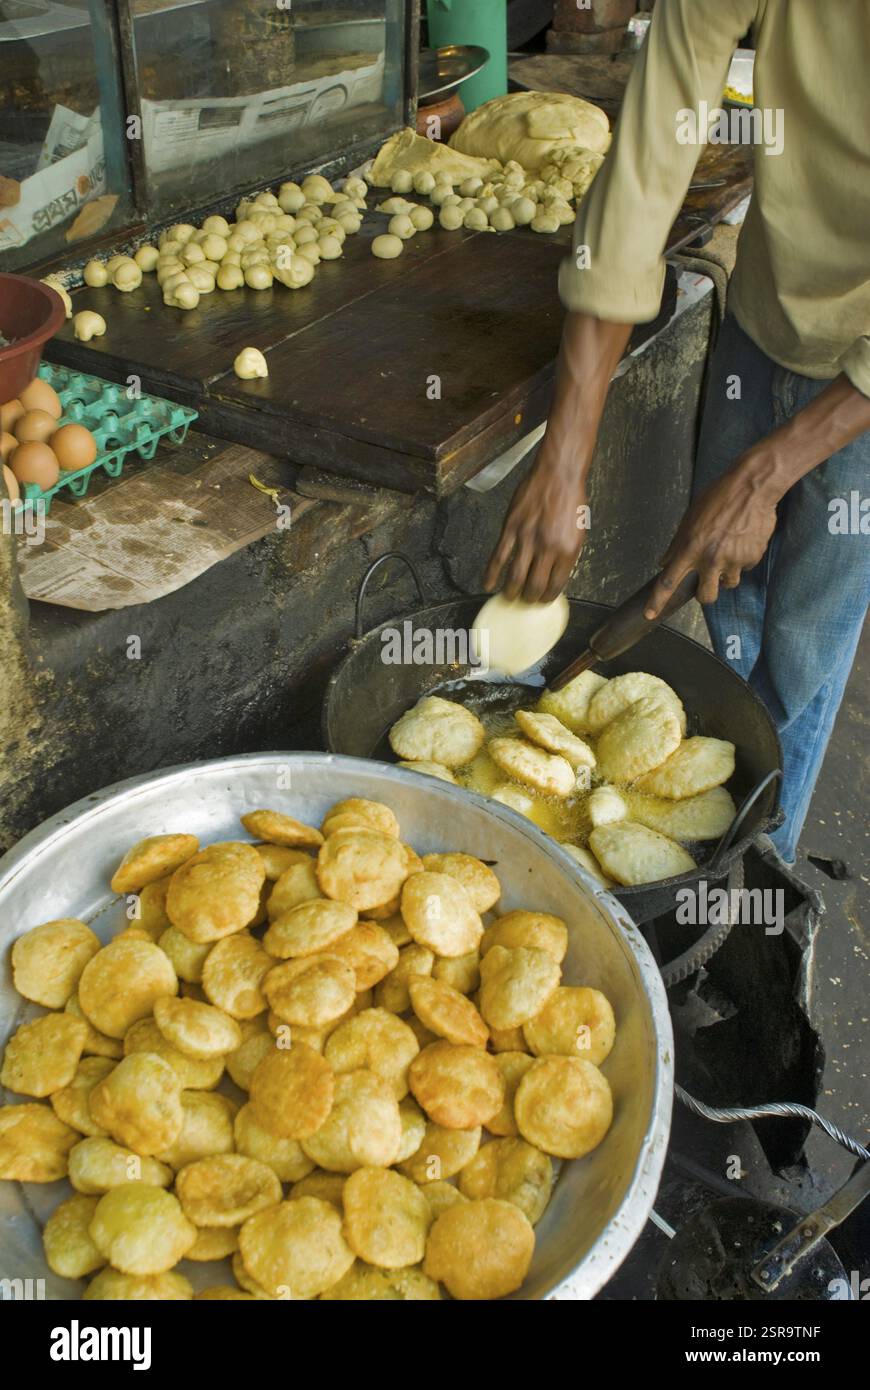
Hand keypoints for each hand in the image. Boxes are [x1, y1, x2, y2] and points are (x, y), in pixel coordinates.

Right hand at [484, 459, 587, 602]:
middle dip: (528, 599)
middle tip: (525, 601)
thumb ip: (565, 556)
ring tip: (509, 596)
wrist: (559, 474)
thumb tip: (554, 577)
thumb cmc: (571, 501)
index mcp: (567, 551)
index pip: (555, 586)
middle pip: (533, 586)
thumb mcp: (577, 532)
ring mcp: (527, 538)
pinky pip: (498, 557)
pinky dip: (491, 574)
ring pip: (515, 576)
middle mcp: (547, 548)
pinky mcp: (511, 529)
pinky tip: (488, 584)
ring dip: (511, 592)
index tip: (541, 601)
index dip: (546, 598)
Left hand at [645, 465, 777, 616]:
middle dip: (705, 594)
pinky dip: (743, 558)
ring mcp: (733, 560)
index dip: (657, 601)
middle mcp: (711, 558)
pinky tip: (743, 539)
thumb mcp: (690, 518)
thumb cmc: (718, 497)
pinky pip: (745, 568)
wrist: (752, 487)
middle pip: (705, 597)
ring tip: (729, 549)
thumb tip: (664, 562)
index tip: (650, 614)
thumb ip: (677, 543)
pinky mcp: (751, 558)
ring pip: (728, 583)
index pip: (668, 581)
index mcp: (690, 547)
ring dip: (727, 573)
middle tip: (707, 582)